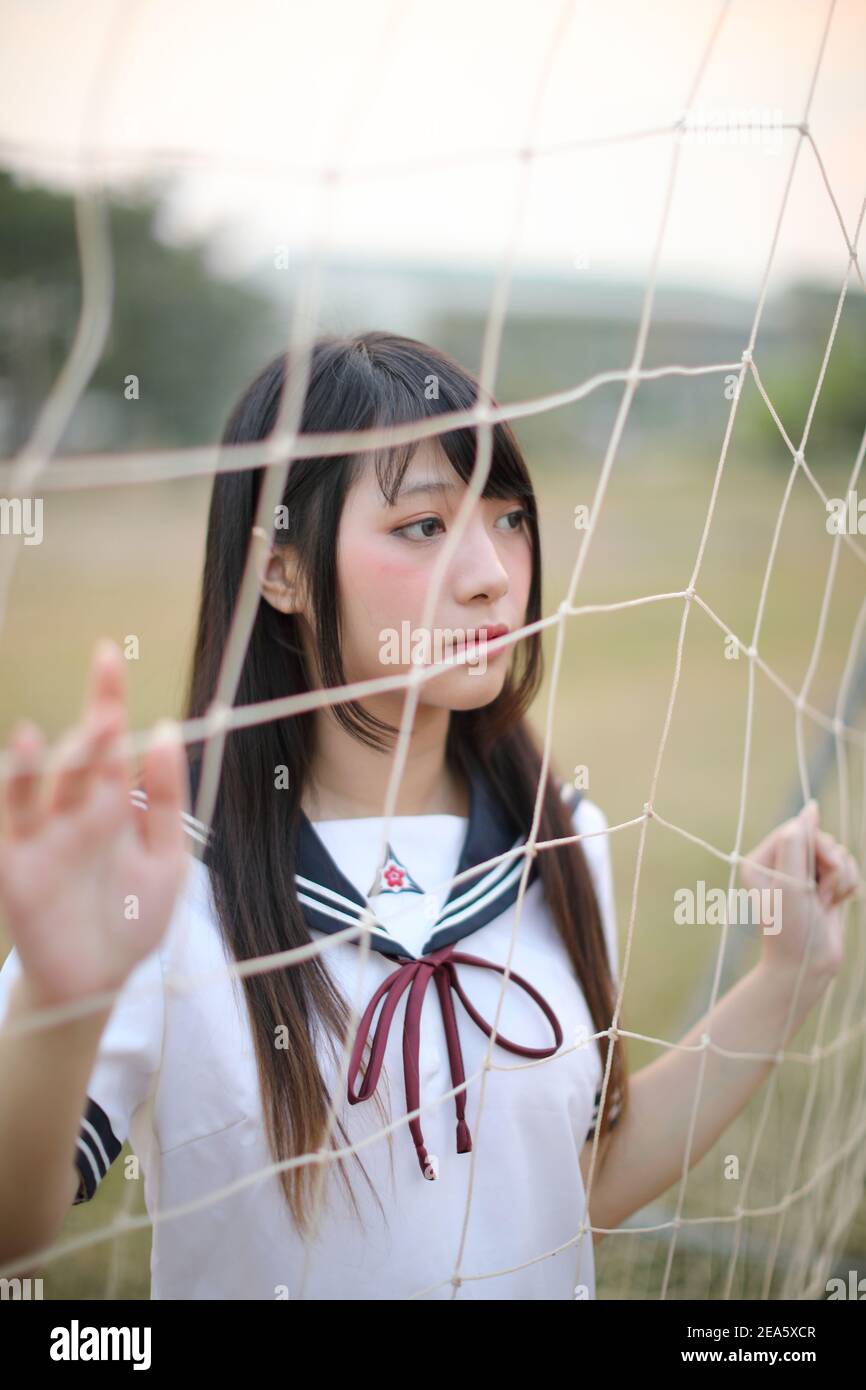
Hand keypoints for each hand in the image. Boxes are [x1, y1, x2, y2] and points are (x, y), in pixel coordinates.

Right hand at [0, 640, 189, 1010]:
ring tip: (75, 730)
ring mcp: (43, 837)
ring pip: (45, 784)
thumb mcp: (168, 857)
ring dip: (58, 757)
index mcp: (110, 801)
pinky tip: (26, 753)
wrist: (101, 982)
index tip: (109, 653)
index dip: (106, 697)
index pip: (109, 741)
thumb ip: (168, 798)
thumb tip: (168, 731)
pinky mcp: (18, 867)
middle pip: (80, 758)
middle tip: (111, 713)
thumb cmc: (131, 916)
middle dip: (95, 733)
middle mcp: (73, 811)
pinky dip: (15, 787)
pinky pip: (12, 820)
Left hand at [739, 800, 860, 994]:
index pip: (795, 829)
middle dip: (829, 865)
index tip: (813, 874)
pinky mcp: (823, 885)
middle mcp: (780, 864)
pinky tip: (834, 905)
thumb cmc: (791, 929)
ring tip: (824, 903)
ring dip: (839, 879)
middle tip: (818, 895)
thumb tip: (811, 808)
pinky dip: (847, 887)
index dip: (814, 846)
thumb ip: (798, 842)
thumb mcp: (790, 883)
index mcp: (760, 859)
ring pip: (837, 853)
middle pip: (819, 838)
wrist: (807, 967)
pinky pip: (848, 868)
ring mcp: (803, 874)